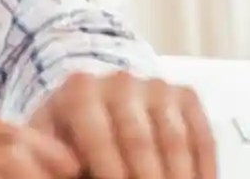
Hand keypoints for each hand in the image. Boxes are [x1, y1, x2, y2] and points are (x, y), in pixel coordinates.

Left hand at [29, 71, 215, 178]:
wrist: (96, 101)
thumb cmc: (67, 134)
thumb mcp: (45, 141)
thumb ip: (48, 158)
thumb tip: (69, 169)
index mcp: (81, 90)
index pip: (99, 137)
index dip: (110, 170)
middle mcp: (122, 81)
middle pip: (140, 141)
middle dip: (148, 178)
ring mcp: (158, 86)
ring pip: (174, 141)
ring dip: (180, 175)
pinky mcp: (185, 95)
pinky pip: (201, 136)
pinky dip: (204, 167)